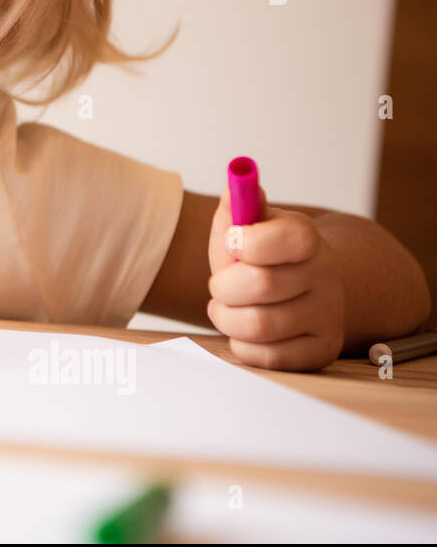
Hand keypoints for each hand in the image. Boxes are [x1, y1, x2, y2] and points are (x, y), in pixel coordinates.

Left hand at [206, 183, 346, 370]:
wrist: (302, 289)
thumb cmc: (262, 256)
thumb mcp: (249, 226)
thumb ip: (237, 207)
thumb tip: (232, 189)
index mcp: (307, 238)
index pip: (287, 237)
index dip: (248, 242)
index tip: (231, 243)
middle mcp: (326, 275)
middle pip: (262, 285)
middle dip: (223, 288)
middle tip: (218, 287)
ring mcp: (329, 315)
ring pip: (260, 326)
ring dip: (226, 318)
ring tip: (224, 309)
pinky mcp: (322, 350)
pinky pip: (269, 357)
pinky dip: (243, 345)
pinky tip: (244, 332)